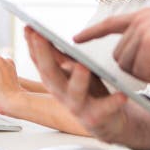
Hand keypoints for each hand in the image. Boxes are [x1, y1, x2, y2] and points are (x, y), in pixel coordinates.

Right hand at [25, 26, 149, 149]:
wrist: (109, 122)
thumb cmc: (89, 91)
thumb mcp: (72, 70)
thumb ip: (58, 56)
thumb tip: (39, 33)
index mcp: (55, 82)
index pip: (39, 62)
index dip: (33, 45)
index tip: (29, 27)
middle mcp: (62, 95)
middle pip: (50, 75)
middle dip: (44, 55)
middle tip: (41, 37)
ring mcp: (78, 107)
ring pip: (75, 93)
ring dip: (78, 80)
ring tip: (82, 66)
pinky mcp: (96, 118)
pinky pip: (104, 110)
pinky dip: (112, 102)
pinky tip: (121, 95)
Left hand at [74, 8, 149, 83]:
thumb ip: (147, 40)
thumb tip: (131, 60)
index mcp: (143, 16)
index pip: (111, 23)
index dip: (92, 32)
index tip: (75, 39)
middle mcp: (140, 20)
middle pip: (119, 55)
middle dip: (136, 69)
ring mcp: (144, 31)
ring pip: (127, 65)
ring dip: (145, 75)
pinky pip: (139, 71)